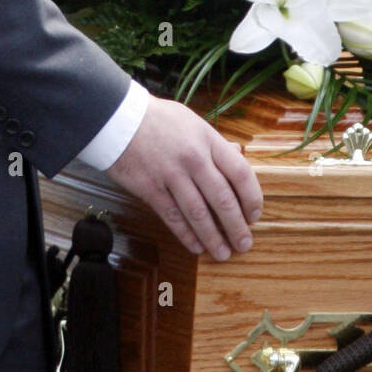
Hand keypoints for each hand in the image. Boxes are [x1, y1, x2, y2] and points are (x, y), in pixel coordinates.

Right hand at [105, 96, 262, 260]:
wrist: (117, 118)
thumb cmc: (158, 119)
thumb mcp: (194, 122)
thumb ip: (216, 142)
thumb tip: (239, 155)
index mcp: (209, 140)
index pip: (241, 173)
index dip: (251, 198)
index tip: (254, 216)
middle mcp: (194, 159)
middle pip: (222, 199)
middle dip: (236, 226)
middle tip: (244, 244)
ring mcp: (172, 175)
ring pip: (198, 213)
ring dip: (213, 237)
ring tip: (223, 253)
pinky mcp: (150, 188)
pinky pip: (172, 217)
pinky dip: (186, 235)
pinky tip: (196, 247)